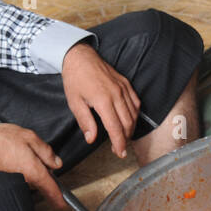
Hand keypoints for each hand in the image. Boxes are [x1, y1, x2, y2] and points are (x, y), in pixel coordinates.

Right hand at [0, 123, 65, 208]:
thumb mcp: (30, 138)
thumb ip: (46, 151)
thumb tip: (56, 162)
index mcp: (34, 171)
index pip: (51, 188)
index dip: (58, 198)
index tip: (63, 206)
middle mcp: (24, 180)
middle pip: (41, 180)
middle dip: (41, 168)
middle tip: (33, 152)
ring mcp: (14, 182)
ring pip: (29, 177)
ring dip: (28, 166)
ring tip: (18, 150)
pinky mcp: (5, 181)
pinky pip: (18, 176)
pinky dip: (17, 166)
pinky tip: (10, 155)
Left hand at [62, 42, 140, 158]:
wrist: (80, 57)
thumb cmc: (75, 80)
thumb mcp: (74, 103)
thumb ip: (85, 122)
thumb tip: (92, 139)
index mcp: (103, 101)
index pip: (115, 127)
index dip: (119, 142)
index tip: (120, 153)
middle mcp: (117, 95)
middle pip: (128, 122)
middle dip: (126, 138)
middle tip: (120, 149)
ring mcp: (123, 88)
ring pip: (134, 113)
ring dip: (131, 127)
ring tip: (124, 136)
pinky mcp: (126, 83)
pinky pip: (136, 101)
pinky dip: (135, 113)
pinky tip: (130, 119)